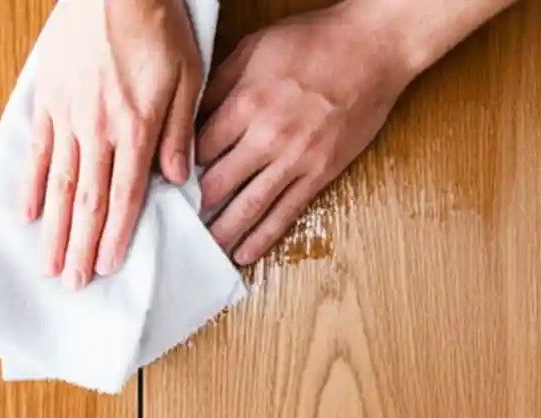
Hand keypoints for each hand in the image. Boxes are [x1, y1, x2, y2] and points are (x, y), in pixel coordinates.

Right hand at [24, 0, 202, 288]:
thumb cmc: (157, 26)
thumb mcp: (188, 75)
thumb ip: (180, 130)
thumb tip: (176, 178)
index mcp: (137, 130)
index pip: (124, 197)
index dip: (115, 237)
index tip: (107, 268)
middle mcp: (99, 132)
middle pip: (88, 202)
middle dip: (81, 248)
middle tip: (73, 284)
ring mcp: (68, 119)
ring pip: (60, 185)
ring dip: (55, 229)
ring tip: (48, 264)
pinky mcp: (47, 102)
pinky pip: (38, 151)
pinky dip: (32, 185)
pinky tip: (28, 214)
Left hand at [197, 2, 415, 264]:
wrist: (375, 46)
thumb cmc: (315, 41)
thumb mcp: (254, 48)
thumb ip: (218, 85)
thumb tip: (188, 118)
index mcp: (245, 103)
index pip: (197, 150)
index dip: (179, 170)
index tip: (165, 186)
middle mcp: (267, 136)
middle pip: (216, 184)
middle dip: (192, 207)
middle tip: (173, 224)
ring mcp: (296, 158)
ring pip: (248, 206)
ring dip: (221, 232)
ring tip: (200, 251)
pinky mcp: (321, 172)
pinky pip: (286, 212)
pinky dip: (263, 237)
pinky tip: (243, 253)